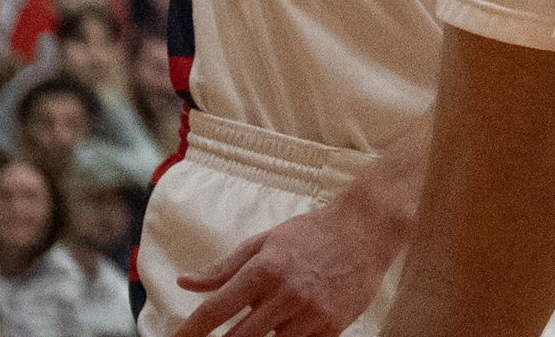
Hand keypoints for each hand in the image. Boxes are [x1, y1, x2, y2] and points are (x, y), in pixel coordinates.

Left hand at [172, 177, 400, 336]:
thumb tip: (185, 282)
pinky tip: (285, 333)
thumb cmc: (313, 233)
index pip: (215, 311)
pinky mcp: (332, 328)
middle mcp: (285, 294)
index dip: (189, 332)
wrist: (369, 228)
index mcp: (264, 269)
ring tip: (253, 333)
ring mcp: (310, 314)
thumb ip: (224, 267)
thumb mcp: (266, 241)